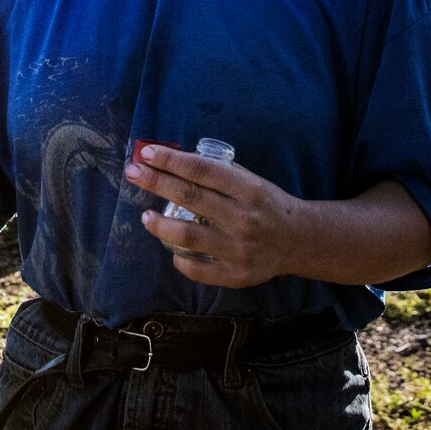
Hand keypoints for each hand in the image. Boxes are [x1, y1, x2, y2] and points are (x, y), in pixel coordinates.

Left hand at [124, 144, 304, 287]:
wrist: (297, 241)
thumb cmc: (266, 205)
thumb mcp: (251, 181)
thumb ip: (219, 174)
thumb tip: (173, 162)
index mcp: (249, 190)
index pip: (203, 170)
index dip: (172, 160)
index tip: (148, 154)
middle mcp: (244, 219)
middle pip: (190, 197)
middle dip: (156, 182)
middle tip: (133, 173)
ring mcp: (239, 250)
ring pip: (188, 236)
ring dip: (160, 224)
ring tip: (146, 216)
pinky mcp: (235, 276)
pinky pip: (196, 269)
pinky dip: (178, 258)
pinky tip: (171, 248)